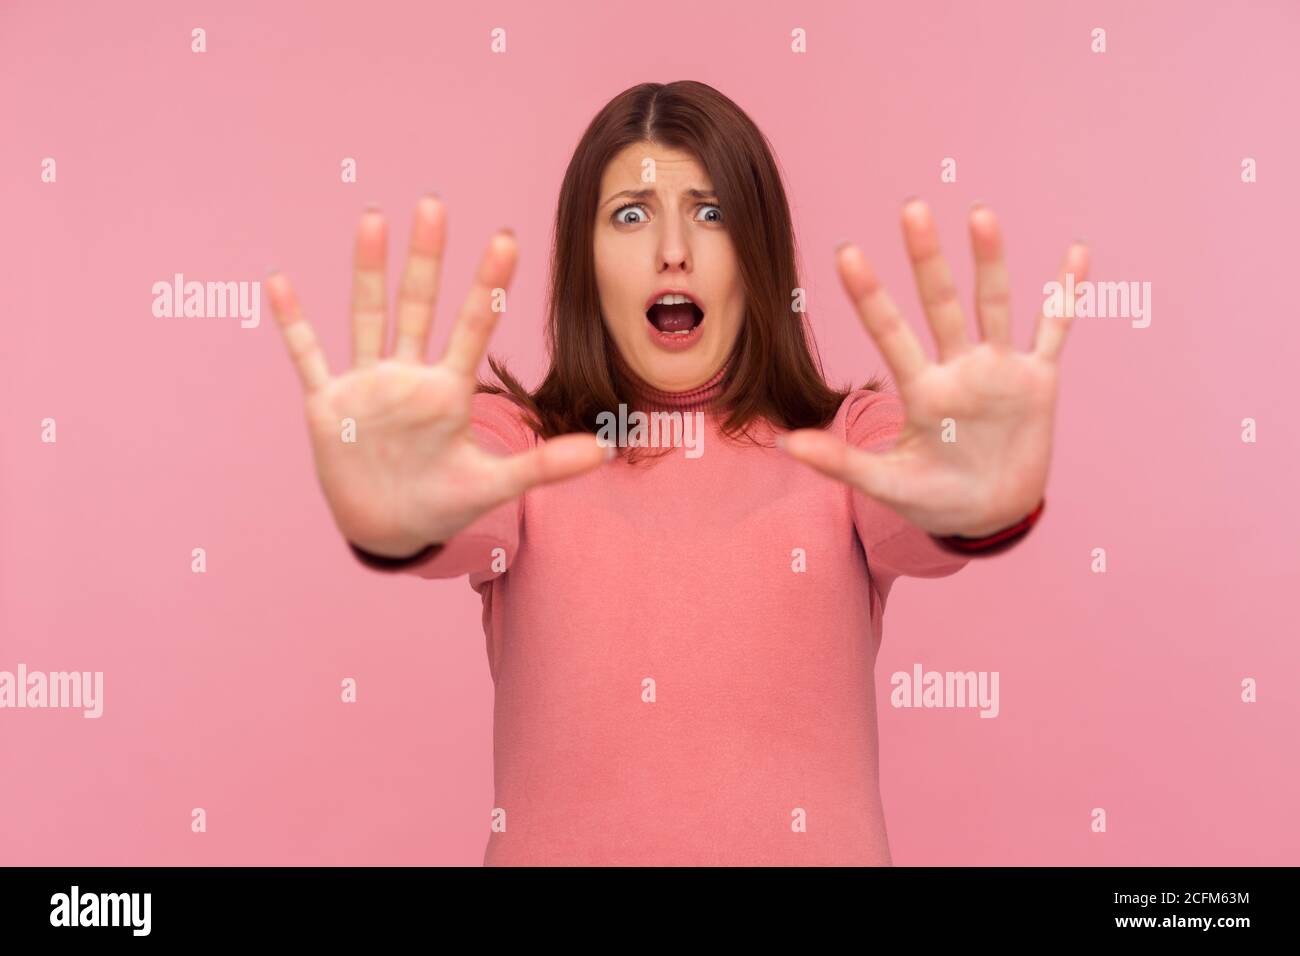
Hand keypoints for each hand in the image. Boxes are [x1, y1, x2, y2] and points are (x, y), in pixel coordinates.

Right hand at [267, 196, 608, 557]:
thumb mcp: (495, 486)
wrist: (388, 529)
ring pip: (368, 317)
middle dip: (427, 258)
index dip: (487, 287)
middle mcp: (408, 376)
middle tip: (435, 204)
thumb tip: (606, 452)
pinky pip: (308, 357)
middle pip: (419, 306)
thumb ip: (545, 465)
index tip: (507, 239)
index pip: (473, 327)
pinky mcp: (329, 405)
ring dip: (368, 270)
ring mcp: (367, 385)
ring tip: (374, 218)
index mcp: (448, 390)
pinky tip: (280, 282)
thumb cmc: (443, 501)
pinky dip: (294, 324)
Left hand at [780, 199, 1088, 537]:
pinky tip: (1076, 253)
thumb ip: (841, 463)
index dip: (869, 295)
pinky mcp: (1038, 379)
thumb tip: (784, 444)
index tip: (846, 252)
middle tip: (911, 208)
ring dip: (989, 261)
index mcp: (919, 390)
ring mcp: (998, 369)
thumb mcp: (886, 484)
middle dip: (926, 259)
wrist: (990, 515)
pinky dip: (1066, 295)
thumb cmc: (933, 499)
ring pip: (992, 305)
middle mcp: (957, 368)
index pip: (888, 332)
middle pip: (939, 304)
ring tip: (979, 214)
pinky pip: (1054, 330)